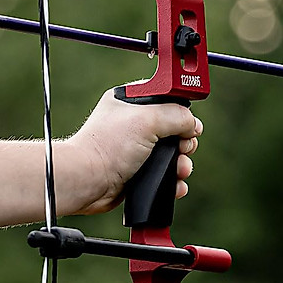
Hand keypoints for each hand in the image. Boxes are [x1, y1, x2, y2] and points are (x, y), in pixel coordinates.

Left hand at [56, 88, 201, 215]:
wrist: (89, 181)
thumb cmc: (108, 147)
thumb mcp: (148, 119)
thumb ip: (177, 116)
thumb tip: (193, 126)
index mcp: (130, 102)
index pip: (166, 98)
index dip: (181, 110)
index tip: (187, 123)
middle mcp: (133, 124)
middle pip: (174, 129)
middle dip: (185, 142)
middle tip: (183, 148)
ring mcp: (135, 149)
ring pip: (172, 154)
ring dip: (182, 164)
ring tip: (179, 170)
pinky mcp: (136, 172)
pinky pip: (164, 174)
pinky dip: (173, 181)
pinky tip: (175, 185)